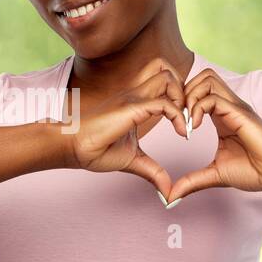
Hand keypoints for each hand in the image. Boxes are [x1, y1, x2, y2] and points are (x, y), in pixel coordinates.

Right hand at [63, 57, 189, 200]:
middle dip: (185, 90)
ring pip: (168, 77)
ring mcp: (134, 98)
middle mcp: (136, 94)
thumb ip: (153, 171)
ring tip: (184, 121)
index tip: (185, 126)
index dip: (180, 98)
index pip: (164, 82)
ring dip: (183, 97)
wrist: (73, 148)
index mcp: (137, 102)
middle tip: (188, 117)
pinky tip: (181, 133)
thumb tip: (167, 191)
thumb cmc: (96, 150)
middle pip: (168, 71)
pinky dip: (178, 116)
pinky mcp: (133, 108)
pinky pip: (165, 103)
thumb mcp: (133, 160)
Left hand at [166, 70, 261, 202]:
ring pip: (206, 79)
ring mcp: (235, 107)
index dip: (182, 102)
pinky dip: (197, 108)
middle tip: (178, 118)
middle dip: (183, 92)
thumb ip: (192, 181)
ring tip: (187, 122)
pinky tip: (194, 128)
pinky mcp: (239, 113)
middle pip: (201, 77)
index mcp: (221, 116)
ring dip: (189, 96)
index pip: (198, 90)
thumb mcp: (215, 175)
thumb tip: (171, 197)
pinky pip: (212, 98)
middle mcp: (228, 106)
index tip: (178, 127)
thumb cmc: (255, 171)